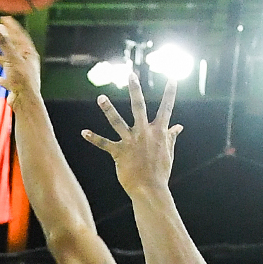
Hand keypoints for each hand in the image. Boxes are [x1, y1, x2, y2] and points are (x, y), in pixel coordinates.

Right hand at [0, 16, 41, 103]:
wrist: (25, 102)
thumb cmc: (21, 80)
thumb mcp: (12, 59)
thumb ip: (4, 43)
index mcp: (29, 54)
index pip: (20, 36)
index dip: (12, 27)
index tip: (4, 19)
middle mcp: (27, 63)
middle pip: (14, 48)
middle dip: (4, 40)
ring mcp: (22, 74)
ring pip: (9, 62)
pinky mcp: (17, 85)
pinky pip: (9, 79)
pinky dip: (2, 77)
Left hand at [80, 77, 180, 192]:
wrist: (151, 189)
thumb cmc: (160, 172)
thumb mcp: (168, 152)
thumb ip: (171, 136)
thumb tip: (179, 126)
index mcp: (159, 132)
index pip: (166, 108)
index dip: (170, 92)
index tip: (172, 77)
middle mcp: (144, 133)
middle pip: (139, 107)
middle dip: (135, 90)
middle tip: (130, 74)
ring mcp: (131, 142)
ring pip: (117, 121)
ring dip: (108, 109)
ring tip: (100, 97)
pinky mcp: (119, 152)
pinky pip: (104, 143)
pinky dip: (94, 138)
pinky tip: (83, 132)